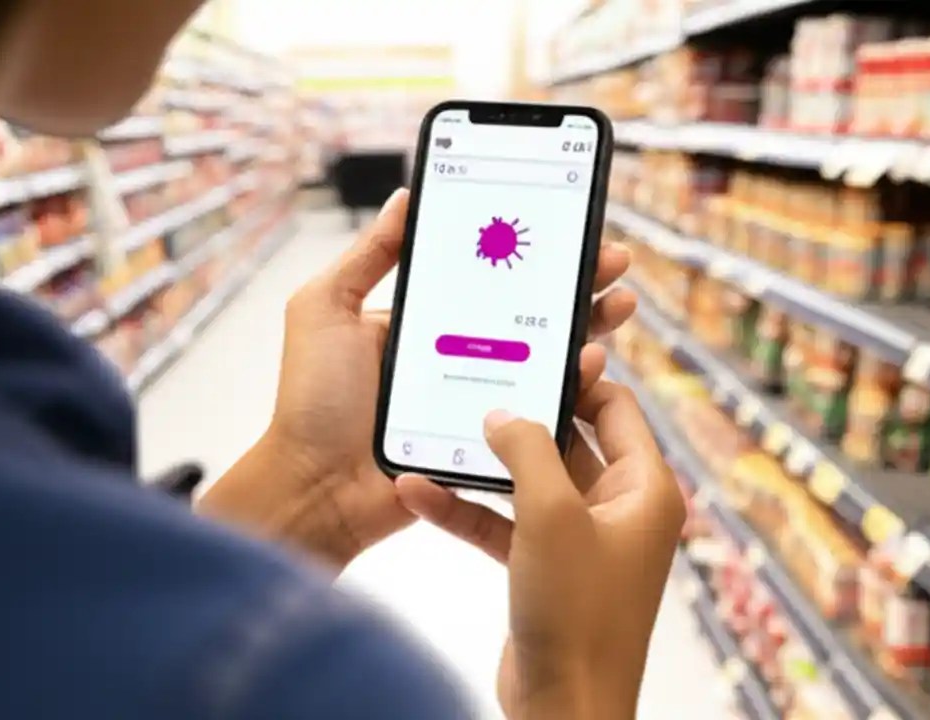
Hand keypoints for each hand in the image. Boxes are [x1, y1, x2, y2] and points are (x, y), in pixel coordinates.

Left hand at [198, 189, 639, 567]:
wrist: (316, 488)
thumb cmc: (312, 402)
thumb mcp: (325, 309)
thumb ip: (366, 256)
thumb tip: (406, 198)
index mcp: (423, 321)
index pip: (487, 277)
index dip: (528, 252)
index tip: (566, 225)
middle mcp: (456, 355)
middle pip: (529, 311)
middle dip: (576, 282)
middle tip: (612, 259)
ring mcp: (477, 399)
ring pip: (545, 358)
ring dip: (587, 327)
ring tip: (617, 304)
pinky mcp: (490, 441)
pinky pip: (540, 409)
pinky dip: (573, 384)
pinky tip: (591, 360)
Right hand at [396, 384, 684, 718]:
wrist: (563, 706)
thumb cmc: (577, 615)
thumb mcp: (550, 513)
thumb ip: (528, 450)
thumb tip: (505, 413)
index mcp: (646, 489)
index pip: (616, 409)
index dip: (576, 382)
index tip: (529, 360)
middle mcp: (620, 511)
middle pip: (569, 442)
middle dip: (519, 422)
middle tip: (475, 388)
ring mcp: (582, 541)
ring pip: (529, 484)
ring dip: (483, 468)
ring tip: (437, 436)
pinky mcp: (546, 569)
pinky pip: (505, 524)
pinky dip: (469, 510)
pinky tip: (420, 495)